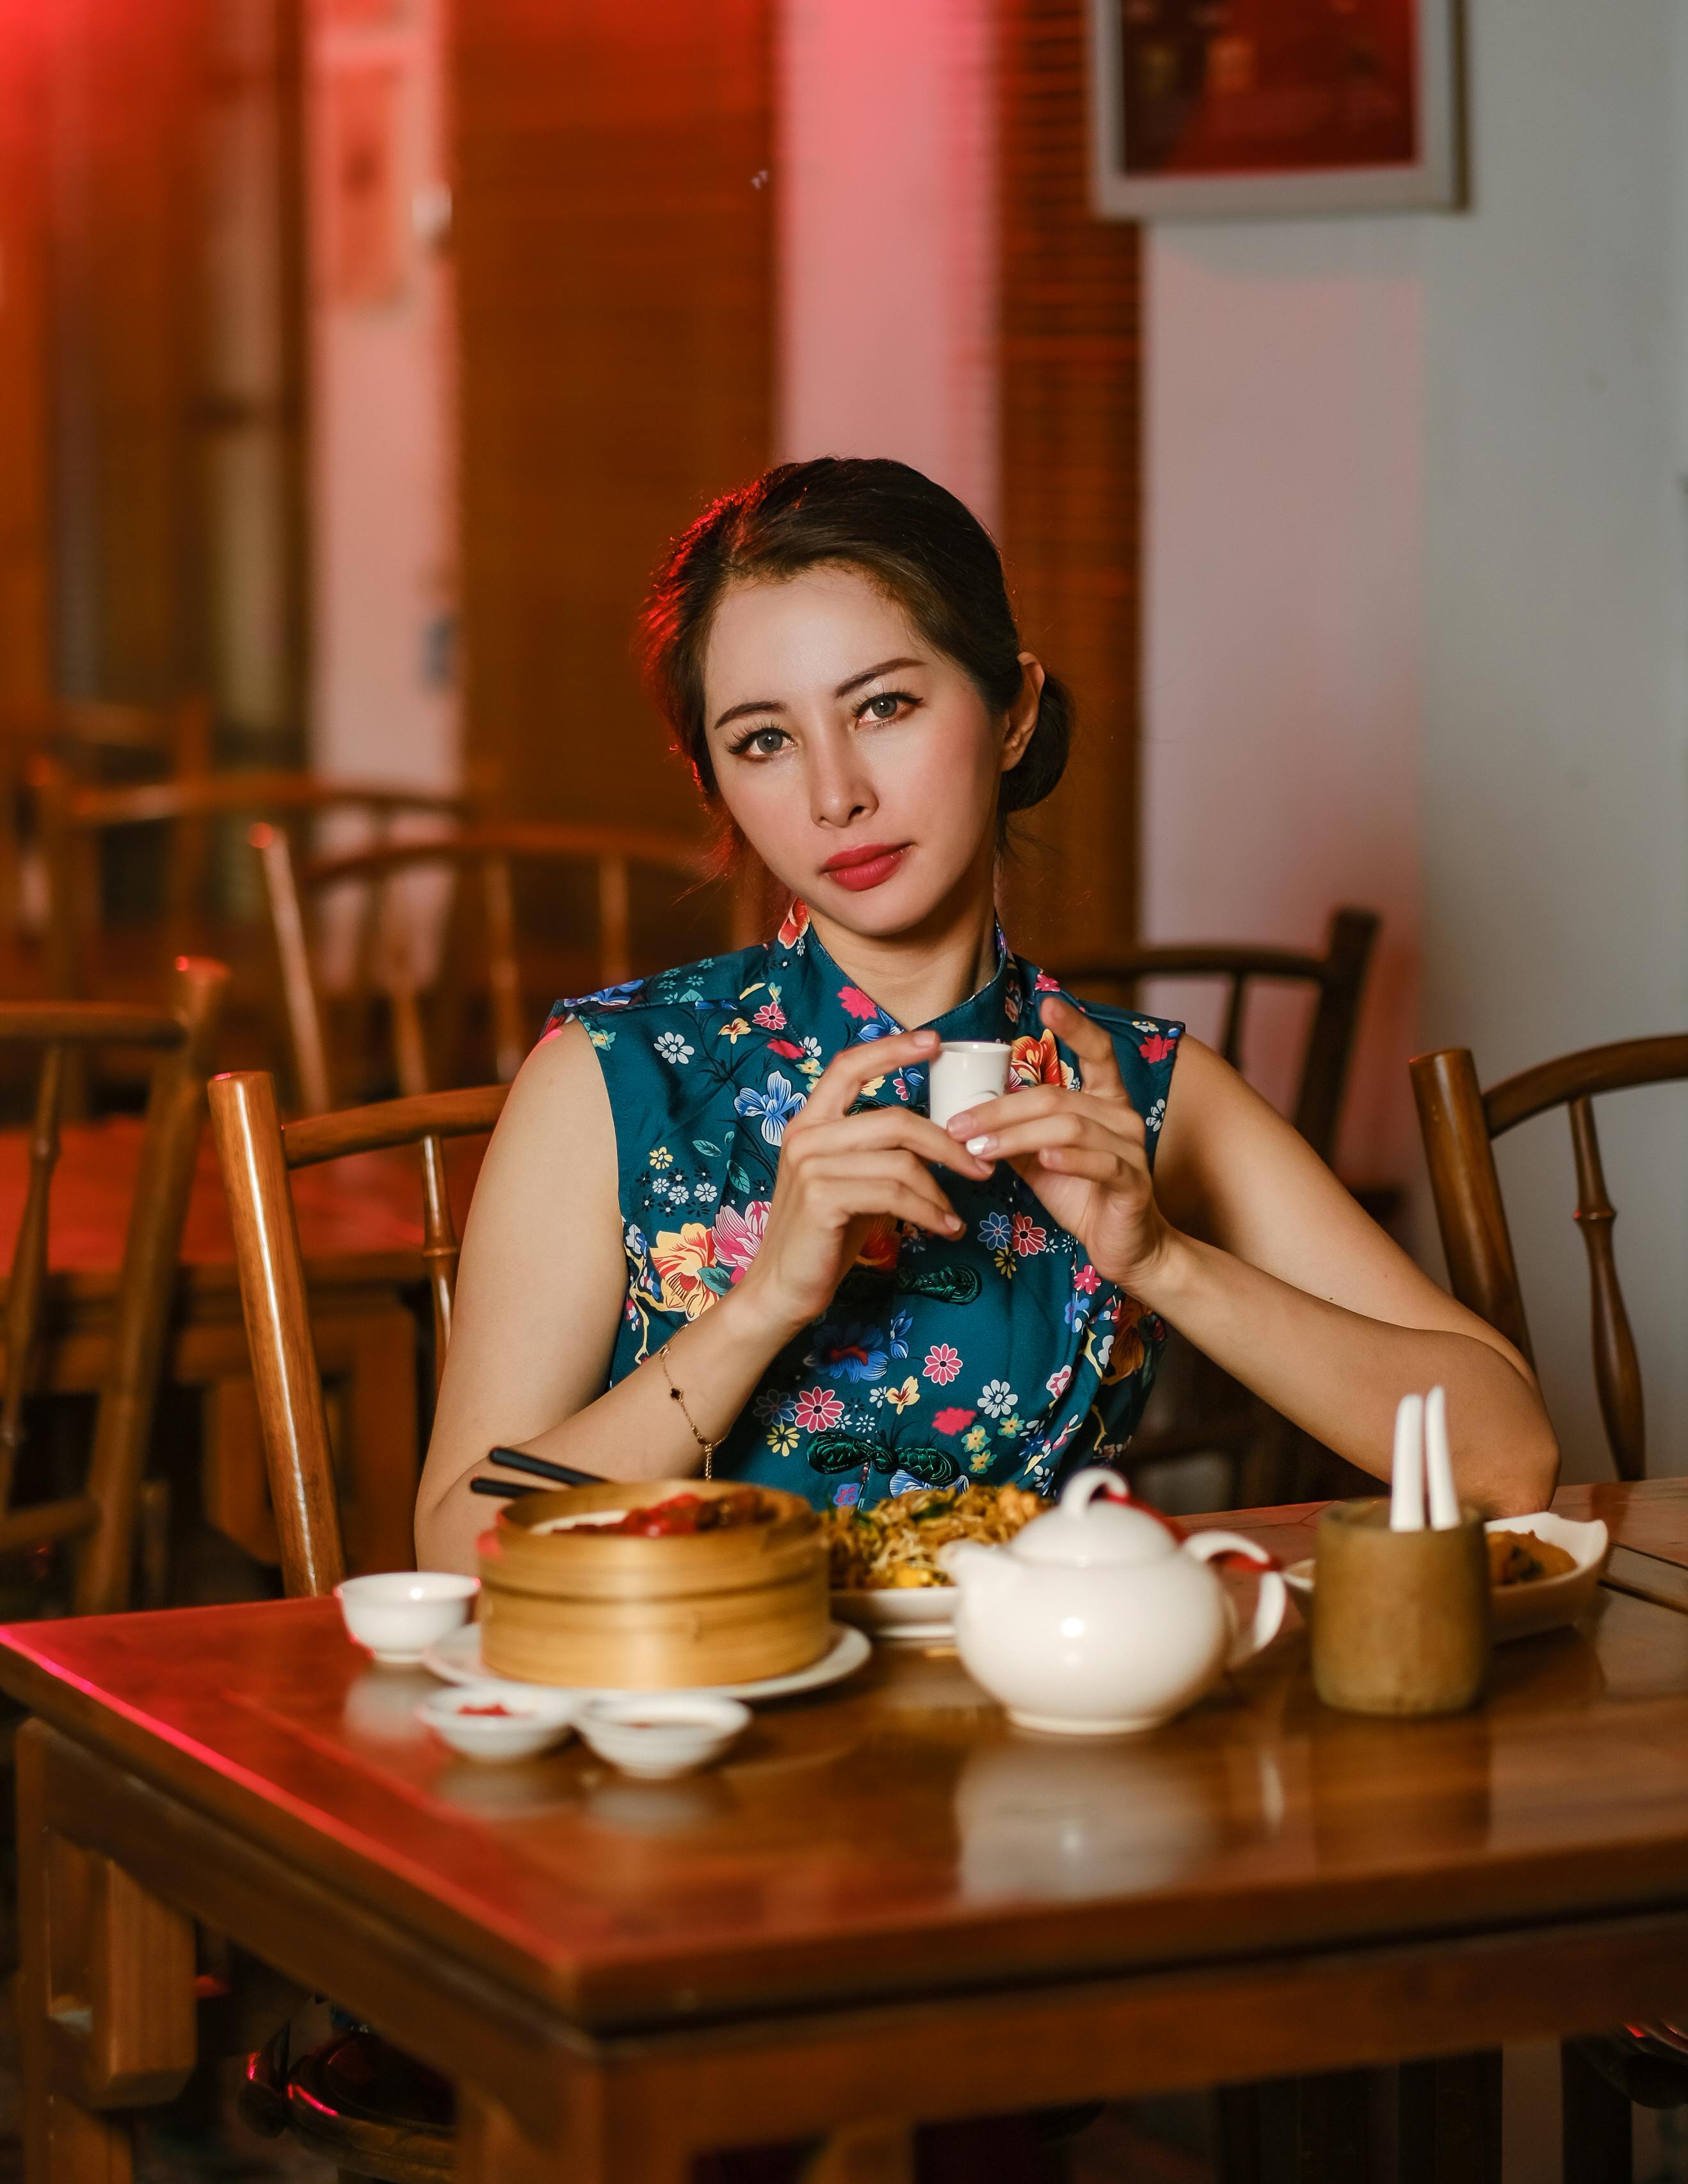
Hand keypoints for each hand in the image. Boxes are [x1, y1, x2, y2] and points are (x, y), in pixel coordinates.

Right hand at [733, 1027, 991, 1341]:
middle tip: (980, 1166)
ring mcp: (811, 1166)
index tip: (934, 1041)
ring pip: (901, 1161)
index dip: (892, 1049)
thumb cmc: (825, 1234)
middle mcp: (806, 1136)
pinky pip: (895, 1195)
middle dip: (947, 1143)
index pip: (849, 1067)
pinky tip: (944, 1228)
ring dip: (940, 1191)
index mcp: (810, 1123)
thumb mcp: (853, 1181)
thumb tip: (941, 1136)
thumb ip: (881, 1153)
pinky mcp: (822, 1198)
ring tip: (955, 1216)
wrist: (784, 1285)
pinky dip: (929, 1212)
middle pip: (894, 1120)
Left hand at [943, 995, 1174, 1293]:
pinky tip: (1045, 1160)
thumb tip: (964, 1111)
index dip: (1076, 1026)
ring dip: (1017, 1136)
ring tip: (978, 1150)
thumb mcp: (1040, 1158)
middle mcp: (1122, 1116)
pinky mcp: (1133, 1184)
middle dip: (1000, 1109)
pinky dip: (1070, 1159)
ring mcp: (1131, 1149)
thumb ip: (1014, 1130)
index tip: (1048, 1003)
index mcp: (1105, 1100)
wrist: (1125, 1247)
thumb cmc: (1082, 1195)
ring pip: (1069, 1127)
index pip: (1097, 1051)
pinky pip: (1100, 1163)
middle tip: (957, 1124)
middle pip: (1056, 1097)